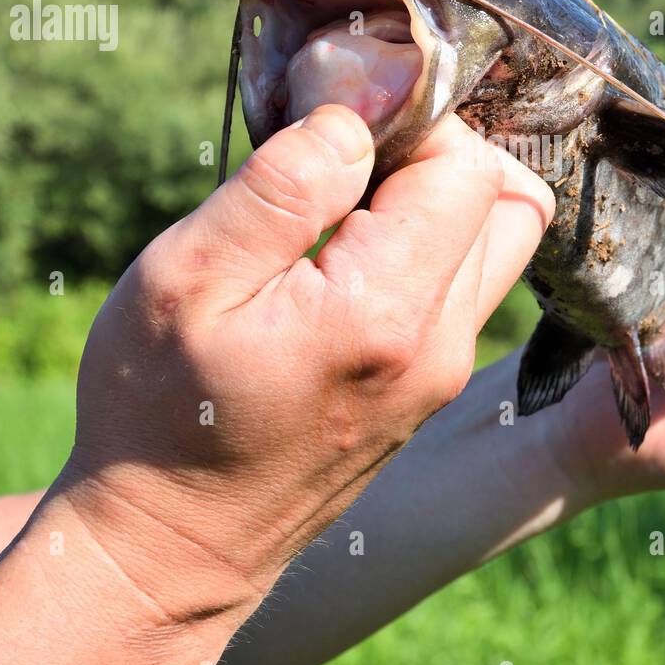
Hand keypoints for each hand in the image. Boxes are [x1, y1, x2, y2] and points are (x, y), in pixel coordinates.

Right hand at [60, 106, 553, 619]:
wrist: (176, 548)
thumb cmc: (161, 415)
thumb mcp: (188, 279)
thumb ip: (283, 187)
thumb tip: (357, 116)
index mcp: (388, 312)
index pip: (467, 168)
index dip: (411, 121)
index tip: (335, 122)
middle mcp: (441, 346)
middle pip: (503, 201)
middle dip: (435, 154)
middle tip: (342, 161)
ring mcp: (443, 372)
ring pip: (491, 243)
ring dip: (432, 201)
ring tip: (334, 209)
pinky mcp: (428, 387)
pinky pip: (459, 286)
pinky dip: (420, 246)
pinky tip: (337, 257)